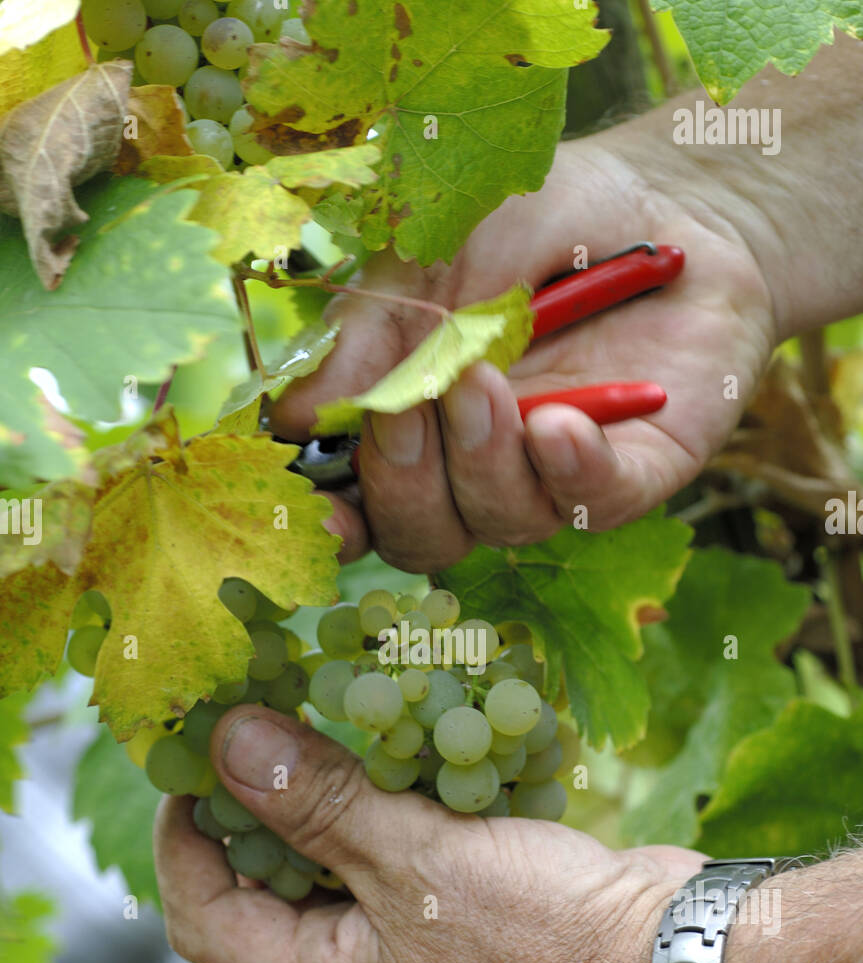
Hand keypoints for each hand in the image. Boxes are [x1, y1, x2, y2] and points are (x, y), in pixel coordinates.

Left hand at [155, 707, 701, 962]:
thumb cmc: (543, 938)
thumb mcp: (416, 864)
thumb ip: (318, 804)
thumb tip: (228, 743)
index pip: (208, 921)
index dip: (182, 842)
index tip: (190, 760)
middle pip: (275, 880)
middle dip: (260, 797)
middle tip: (258, 709)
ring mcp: (428, 933)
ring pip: (351, 850)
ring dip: (338, 782)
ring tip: (330, 700)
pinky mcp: (481, 896)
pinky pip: (418, 837)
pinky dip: (408, 784)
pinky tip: (418, 726)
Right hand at [273, 133, 776, 572]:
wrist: (670, 195)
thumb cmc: (540, 222)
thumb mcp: (434, 255)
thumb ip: (369, 335)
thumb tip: (293, 419)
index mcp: (419, 424)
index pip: (364, 503)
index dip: (335, 520)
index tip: (319, 508)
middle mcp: (481, 467)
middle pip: (422, 534)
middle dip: (403, 482)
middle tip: (411, 406)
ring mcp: (557, 475)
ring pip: (499, 523)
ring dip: (480, 461)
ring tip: (487, 380)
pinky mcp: (637, 470)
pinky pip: (593, 504)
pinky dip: (569, 471)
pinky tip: (561, 424)